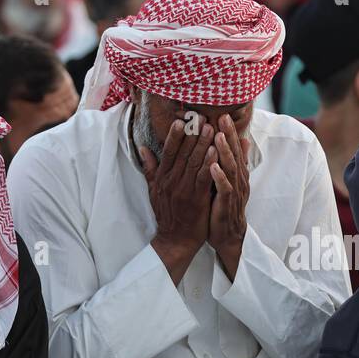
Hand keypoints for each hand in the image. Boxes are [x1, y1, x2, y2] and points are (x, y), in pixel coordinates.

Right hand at [140, 116, 217, 281]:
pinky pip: (203, 178)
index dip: (175, 136)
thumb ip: (150, 168)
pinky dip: (209, 164)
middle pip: (182, 154)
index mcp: (162, 178)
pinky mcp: (195, 199)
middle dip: (192, 135)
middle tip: (201, 118)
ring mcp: (183, 190)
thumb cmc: (167, 213)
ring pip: (193, 163)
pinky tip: (216, 152)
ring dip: (203, 145)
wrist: (175, 239)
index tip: (181, 121)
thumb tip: (142, 148)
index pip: (168, 152)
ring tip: (211, 129)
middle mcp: (171, 182)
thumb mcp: (154, 190)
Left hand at [207, 113, 249, 275]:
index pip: (235, 149)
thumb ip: (234, 162)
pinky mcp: (227, 205)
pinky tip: (212, 167)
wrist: (228, 236)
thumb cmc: (226, 207)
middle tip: (222, 118)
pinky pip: (225, 189)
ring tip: (217, 137)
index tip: (222, 115)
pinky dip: (220, 177)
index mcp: (237, 174)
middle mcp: (239, 180)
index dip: (230, 132)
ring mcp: (234, 192)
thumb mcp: (231, 181)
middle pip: (235, 154)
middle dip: (228, 136)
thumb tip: (243, 140)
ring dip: (225, 153)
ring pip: (232, 169)